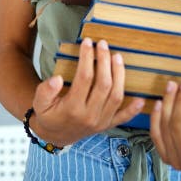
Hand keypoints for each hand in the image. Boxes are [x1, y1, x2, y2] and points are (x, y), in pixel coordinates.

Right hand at [29, 38, 144, 147]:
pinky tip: (140, 98)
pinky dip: (133, 109)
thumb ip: (45, 91)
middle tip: (103, 45)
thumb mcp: (39, 103)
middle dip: (104, 61)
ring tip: (117, 57)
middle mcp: (89, 115)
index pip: (84, 78)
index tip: (87, 43)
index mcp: (72, 108)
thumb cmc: (48, 115)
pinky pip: (124, 118)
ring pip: (116, 96)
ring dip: (119, 75)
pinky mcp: (107, 125)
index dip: (87, 58)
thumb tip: (57, 78)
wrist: (55, 136)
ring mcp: (101, 121)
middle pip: (103, 84)